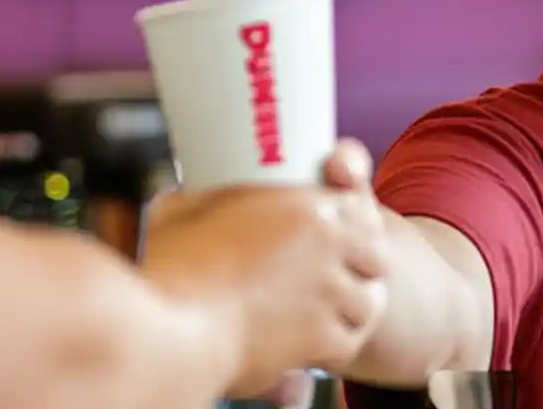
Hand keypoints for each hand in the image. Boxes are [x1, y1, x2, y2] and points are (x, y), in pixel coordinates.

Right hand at [141, 138, 390, 397]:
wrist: (165, 332)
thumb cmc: (165, 270)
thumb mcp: (182, 213)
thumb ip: (204, 202)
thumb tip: (186, 197)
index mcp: (304, 206)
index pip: (358, 207)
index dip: (354, 222)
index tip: (341, 232)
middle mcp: (327, 244)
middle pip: (377, 255)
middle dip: (365, 266)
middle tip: (343, 275)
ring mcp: (328, 291)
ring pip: (370, 301)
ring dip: (354, 308)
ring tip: (331, 312)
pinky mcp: (322, 336)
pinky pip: (350, 341)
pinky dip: (337, 345)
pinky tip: (318, 345)